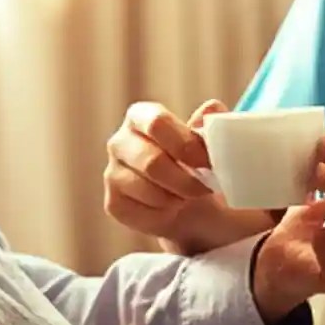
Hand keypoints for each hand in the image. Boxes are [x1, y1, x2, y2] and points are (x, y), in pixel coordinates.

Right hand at [103, 100, 274, 254]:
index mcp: (141, 116)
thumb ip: (211, 123)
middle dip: (186, 180)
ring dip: (178, 198)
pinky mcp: (113, 203)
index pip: (157, 123)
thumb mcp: (210, 141)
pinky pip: (142, 213)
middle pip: (152, 162)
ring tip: (189, 196)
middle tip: (205, 188)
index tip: (208, 162)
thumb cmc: (197, 165)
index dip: (186, 144)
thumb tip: (212, 109)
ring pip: (149, 191)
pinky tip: (173, 208)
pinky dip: (165, 215)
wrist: (191, 204)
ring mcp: (112, 173)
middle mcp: (120, 141)